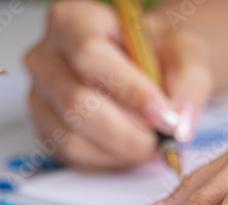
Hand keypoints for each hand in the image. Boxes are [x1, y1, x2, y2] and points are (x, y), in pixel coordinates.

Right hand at [24, 0, 211, 168]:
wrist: (145, 69)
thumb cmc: (154, 53)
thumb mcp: (182, 50)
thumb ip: (188, 80)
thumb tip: (180, 123)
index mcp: (71, 21)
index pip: (90, 56)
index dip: (130, 91)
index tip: (166, 116)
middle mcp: (45, 58)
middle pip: (76, 103)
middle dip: (127, 132)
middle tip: (163, 140)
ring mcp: (39, 97)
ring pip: (73, 137)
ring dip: (120, 150)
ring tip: (151, 143)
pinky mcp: (46, 131)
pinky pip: (74, 157)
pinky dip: (110, 161)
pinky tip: (131, 148)